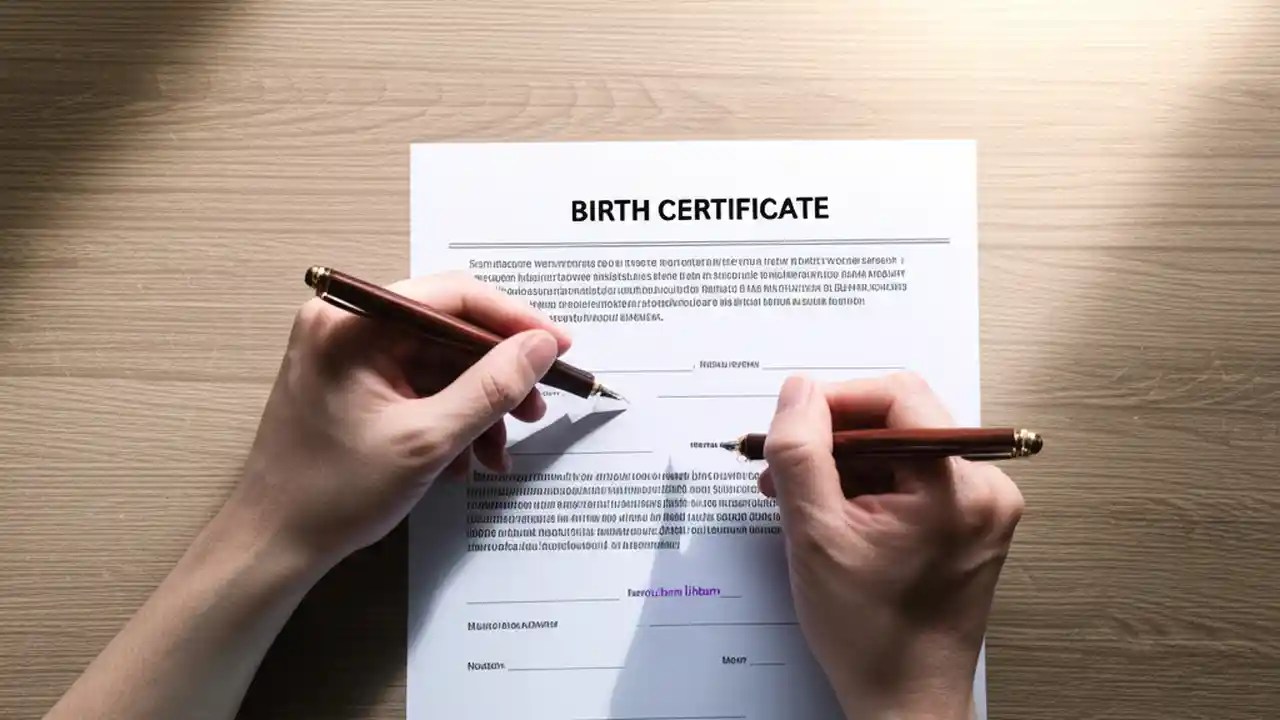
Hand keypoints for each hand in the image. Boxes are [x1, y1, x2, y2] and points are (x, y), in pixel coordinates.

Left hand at [227, 271, 571, 570]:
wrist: (272, 544)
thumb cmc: (329, 493)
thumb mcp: (427, 440)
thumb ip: (490, 388)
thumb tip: (540, 347)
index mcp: (351, 323)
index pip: (454, 296)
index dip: (515, 321)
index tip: (558, 348)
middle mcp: (346, 326)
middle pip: (450, 330)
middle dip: (498, 375)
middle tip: (536, 407)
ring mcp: (348, 355)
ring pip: (441, 363)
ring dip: (479, 406)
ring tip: (499, 451)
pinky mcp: (354, 384)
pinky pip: (420, 386)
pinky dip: (451, 418)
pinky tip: (466, 456)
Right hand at [759, 373, 1023, 719]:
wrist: (905, 699)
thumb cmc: (871, 637)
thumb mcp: (815, 536)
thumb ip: (801, 454)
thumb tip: (798, 393)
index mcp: (959, 488)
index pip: (900, 396)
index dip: (836, 399)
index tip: (794, 421)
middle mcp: (985, 488)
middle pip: (901, 419)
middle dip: (834, 436)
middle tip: (785, 464)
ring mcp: (982, 506)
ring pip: (901, 447)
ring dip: (846, 462)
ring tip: (799, 494)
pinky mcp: (969, 521)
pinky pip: (912, 476)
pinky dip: (868, 484)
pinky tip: (832, 511)